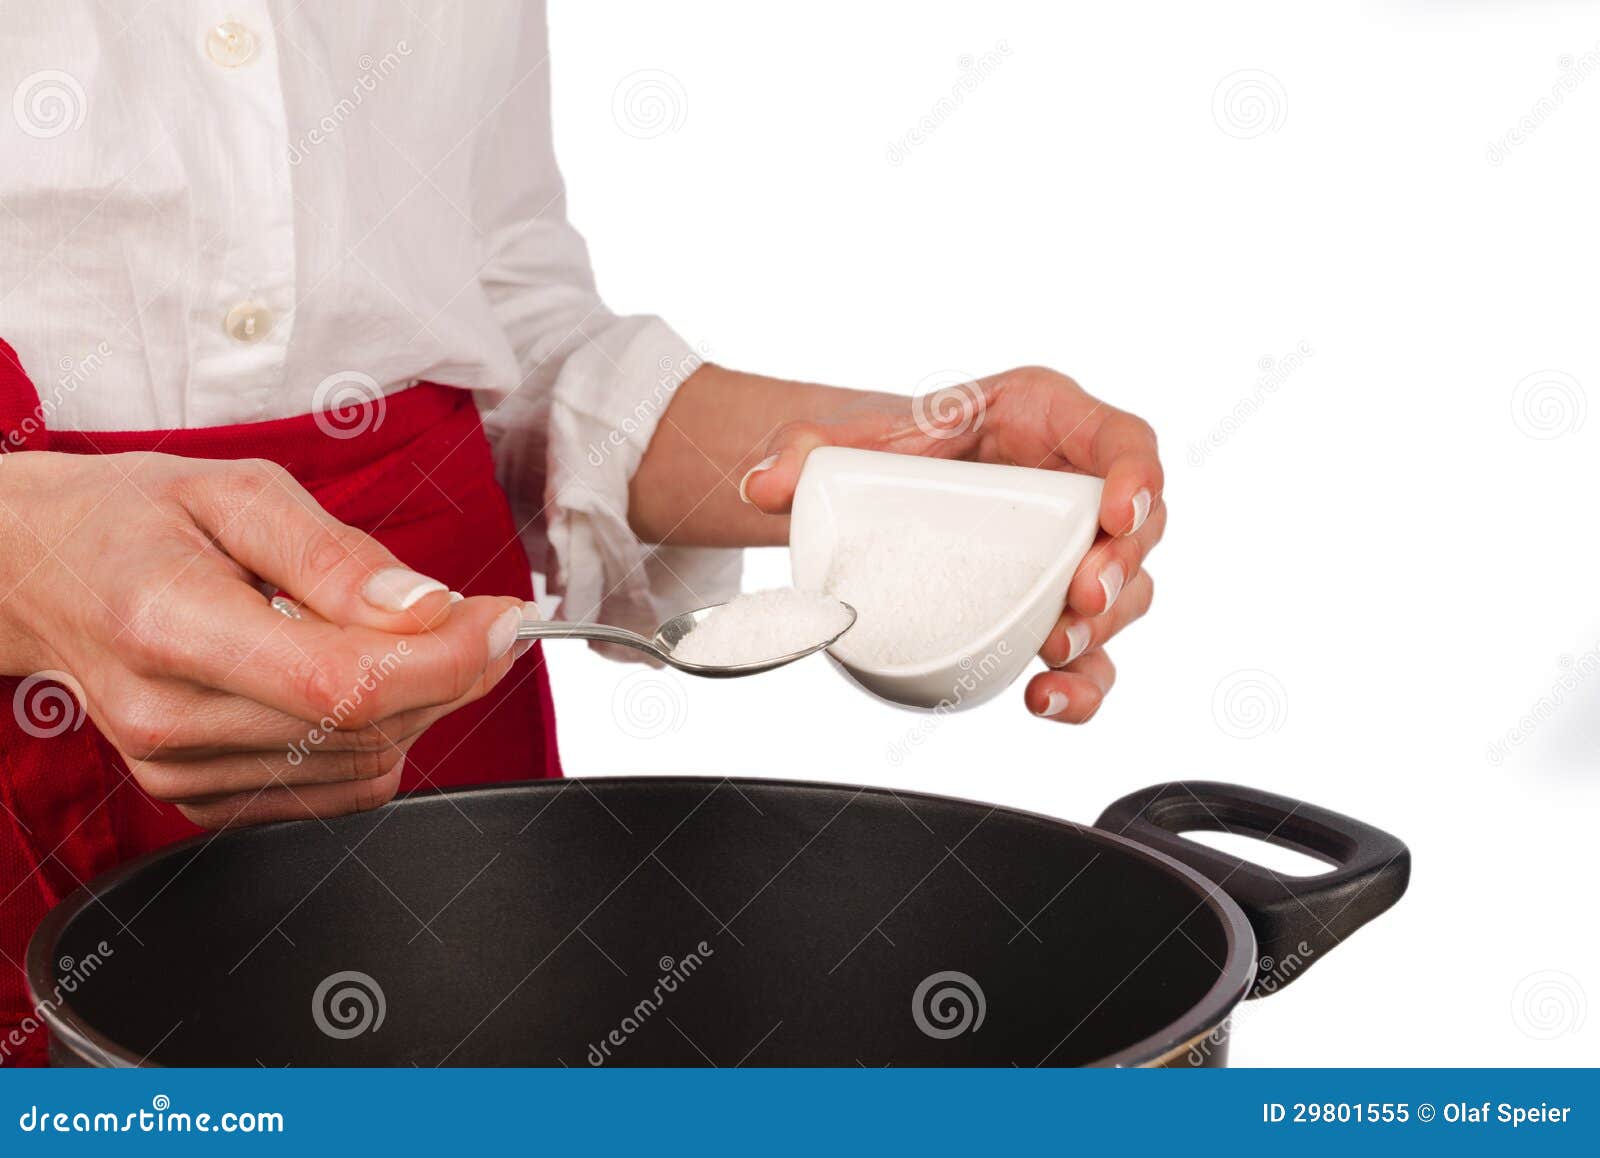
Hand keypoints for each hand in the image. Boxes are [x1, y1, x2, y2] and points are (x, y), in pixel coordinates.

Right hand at [0, 452, 527, 825]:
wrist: (37, 573)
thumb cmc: (131, 519)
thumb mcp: (237, 490)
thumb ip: (336, 554)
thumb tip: (428, 609)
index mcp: (168, 626)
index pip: (344, 684)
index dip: (448, 658)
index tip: (503, 618)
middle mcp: (169, 718)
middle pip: (367, 728)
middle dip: (451, 670)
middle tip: (474, 614)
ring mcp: (179, 771)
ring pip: (366, 765)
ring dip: (419, 704)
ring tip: (399, 636)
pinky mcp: (200, 799)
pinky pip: (338, 789)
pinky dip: (378, 738)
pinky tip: (357, 679)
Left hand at [737, 366, 1162, 722]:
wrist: (882, 488)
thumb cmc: (894, 448)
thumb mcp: (855, 439)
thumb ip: (806, 449)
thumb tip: (761, 486)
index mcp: (1049, 421)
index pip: (1125, 440)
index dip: (1139, 476)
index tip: (1117, 513)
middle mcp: (1077, 486)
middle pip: (1138, 530)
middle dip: (1121, 570)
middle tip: (1081, 600)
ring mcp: (1074, 552)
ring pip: (1126, 597)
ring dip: (1102, 632)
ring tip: (1056, 652)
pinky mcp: (1055, 608)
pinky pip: (1091, 653)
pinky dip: (1079, 685)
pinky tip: (1045, 701)